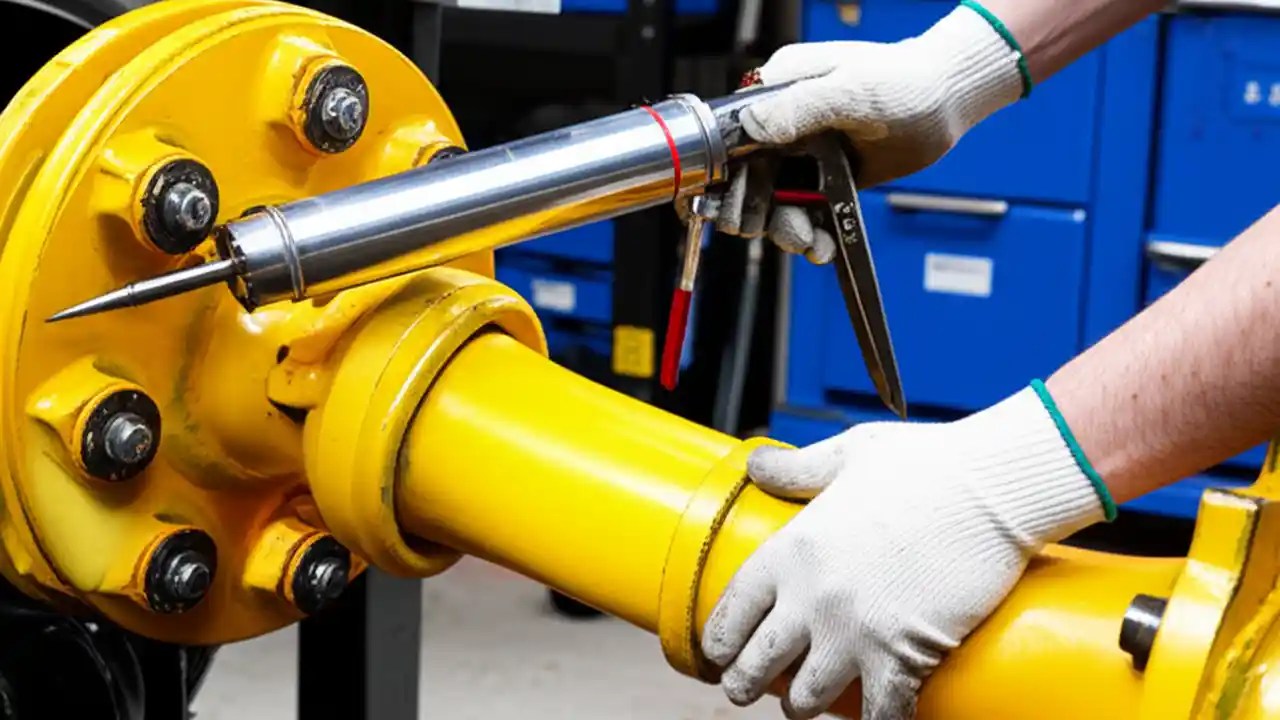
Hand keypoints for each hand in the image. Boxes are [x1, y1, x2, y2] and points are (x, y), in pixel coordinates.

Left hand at [700, 387, 1107, 719]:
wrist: (994, 486)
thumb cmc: (925, 464)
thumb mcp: (847, 455)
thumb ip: (797, 468)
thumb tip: (756, 466)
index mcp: (790, 551)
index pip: (731, 614)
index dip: (720, 643)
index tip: (720, 654)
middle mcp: (811, 598)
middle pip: (757, 667)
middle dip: (747, 685)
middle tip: (751, 690)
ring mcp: (855, 632)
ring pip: (806, 700)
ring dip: (804, 706)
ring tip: (807, 703)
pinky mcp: (904, 656)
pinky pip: (878, 715)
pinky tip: (877, 718)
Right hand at [716, 3, 1026, 262]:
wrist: (945, 101)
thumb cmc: (904, 82)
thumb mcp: (852, 91)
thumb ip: (802, 107)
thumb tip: (753, 124)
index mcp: (777, 92)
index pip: (729, 139)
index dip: (722, 178)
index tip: (724, 209)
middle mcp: (783, 126)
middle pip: (746, 180)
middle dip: (756, 213)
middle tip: (766, 229)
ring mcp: (803, 156)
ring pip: (775, 205)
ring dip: (786, 231)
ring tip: (809, 243)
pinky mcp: (826, 179)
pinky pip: (806, 215)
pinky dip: (812, 236)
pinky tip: (823, 247)